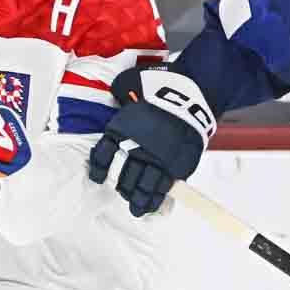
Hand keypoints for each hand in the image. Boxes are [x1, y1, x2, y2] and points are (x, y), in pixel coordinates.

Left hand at [86, 67, 214, 217]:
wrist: (192, 93)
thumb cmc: (161, 83)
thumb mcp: (131, 80)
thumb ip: (120, 91)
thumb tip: (116, 94)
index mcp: (120, 129)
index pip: (102, 156)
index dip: (99, 170)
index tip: (98, 178)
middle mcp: (135, 148)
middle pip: (122, 175)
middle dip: (122, 185)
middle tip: (123, 191)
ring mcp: (156, 159)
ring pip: (142, 186)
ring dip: (136, 199)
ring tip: (134, 209)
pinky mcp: (175, 166)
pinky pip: (162, 188)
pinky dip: (155, 200)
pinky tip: (150, 208)